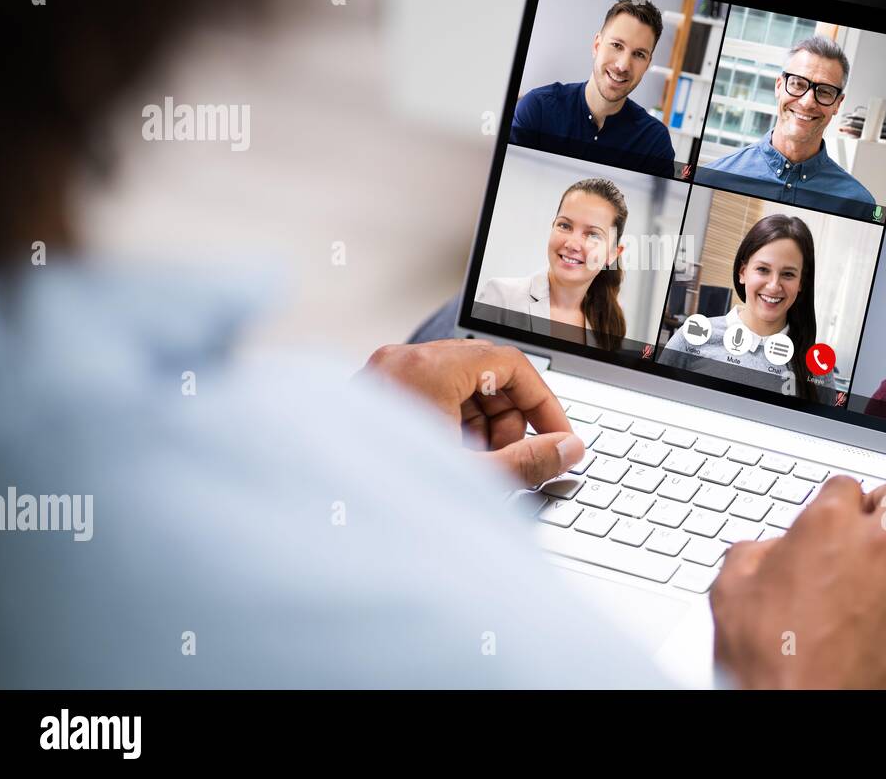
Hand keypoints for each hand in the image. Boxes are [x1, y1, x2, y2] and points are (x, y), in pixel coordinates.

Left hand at [362, 339, 582, 487]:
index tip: (560, 434)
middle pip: (484, 373)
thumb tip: (568, 450)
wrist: (318, 524)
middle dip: (508, 419)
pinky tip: (451, 464)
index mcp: (427, 369)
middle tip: (514, 458)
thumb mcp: (473, 478)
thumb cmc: (383, 498)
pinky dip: (452, 426)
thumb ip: (530, 460)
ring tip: (475, 467)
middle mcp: (401, 362)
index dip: (544, 403)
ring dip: (481, 425)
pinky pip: (430, 397)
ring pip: (458, 386)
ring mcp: (383, 377)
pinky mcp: (374, 398)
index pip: (510, 364)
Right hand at [710, 474, 885, 688]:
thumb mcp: (731, 593)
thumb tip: (764, 551)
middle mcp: (880, 542)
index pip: (846, 484)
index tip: (836, 519)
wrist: (806, 710)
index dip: (839, 502)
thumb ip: (751, 555)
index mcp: (827, 525)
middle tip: (881, 522)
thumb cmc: (775, 662)